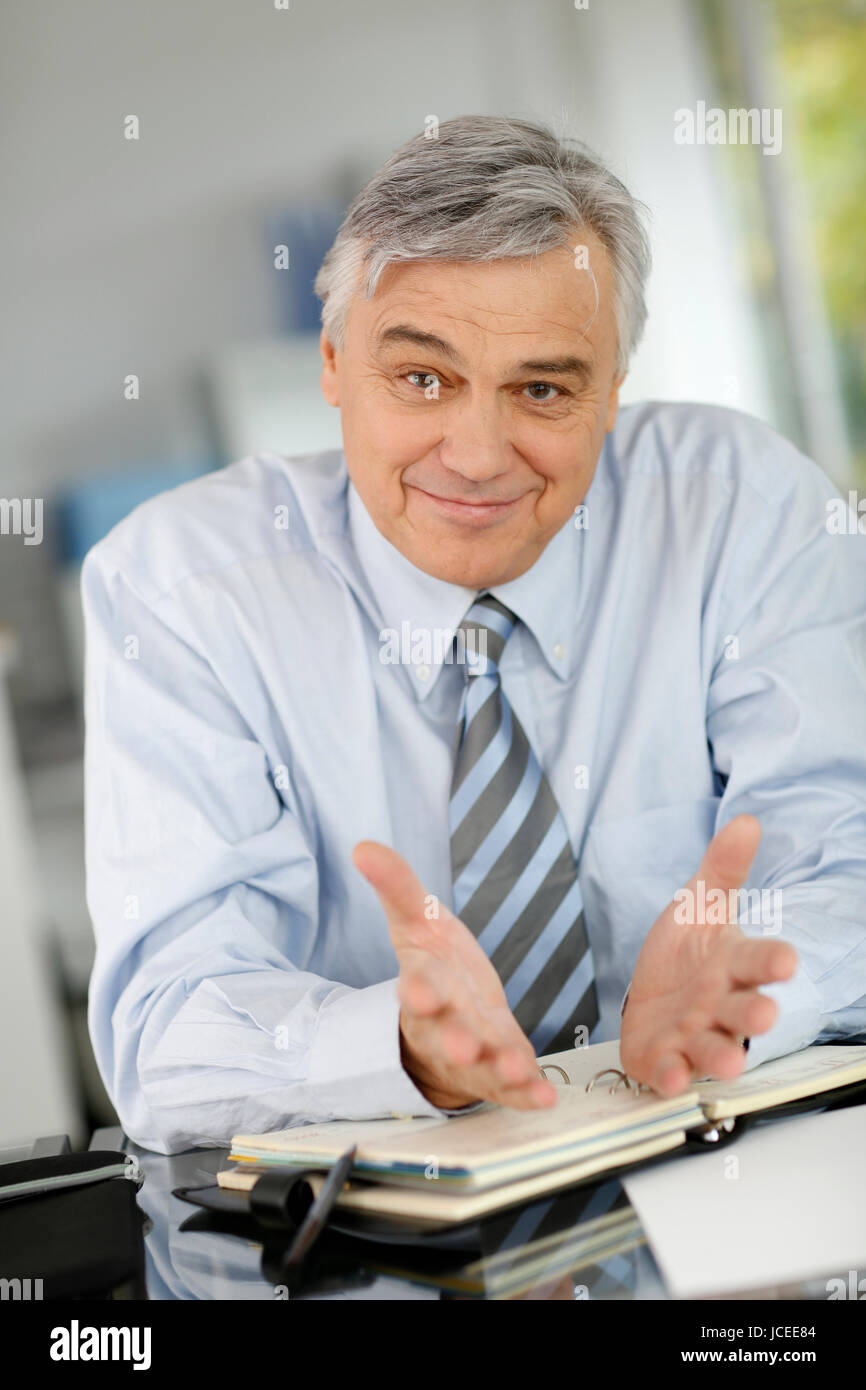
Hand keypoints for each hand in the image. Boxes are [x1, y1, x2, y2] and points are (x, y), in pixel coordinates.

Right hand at [352, 841, 556, 1111]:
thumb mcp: (418, 923)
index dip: (419, 991)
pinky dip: (527, 1094)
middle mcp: (445, 1027)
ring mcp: (473, 1056)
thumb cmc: (436, 968)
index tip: (419, 991)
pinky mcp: (499, 1075)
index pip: (419, 988)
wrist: (447, 1019)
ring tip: (519, 1072)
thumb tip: (363, 846)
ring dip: (498, 1071)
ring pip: (482, 1067)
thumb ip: (397, 887)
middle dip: (456, 1041)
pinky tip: (546, 1098)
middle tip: (465, 1047)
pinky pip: (512, 1089)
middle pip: (448, 1036)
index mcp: (424, 988)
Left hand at [620, 815, 797, 1095]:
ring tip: (730, 1062)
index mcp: (733, 966)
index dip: (772, 961)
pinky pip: (670, 1070)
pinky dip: (672, 1075)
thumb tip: (746, 821)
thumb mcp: (699, 905)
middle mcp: (721, 1006)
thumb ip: (722, 868)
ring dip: (722, 1056)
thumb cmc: (687, 953)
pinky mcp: (664, 1059)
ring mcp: (695, 1037)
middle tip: (766, 1015)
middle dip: (754, 1014)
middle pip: (743, 1011)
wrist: (651, 995)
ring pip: (715, 1049)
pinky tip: (671, 1075)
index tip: (787, 959)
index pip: (759, 961)